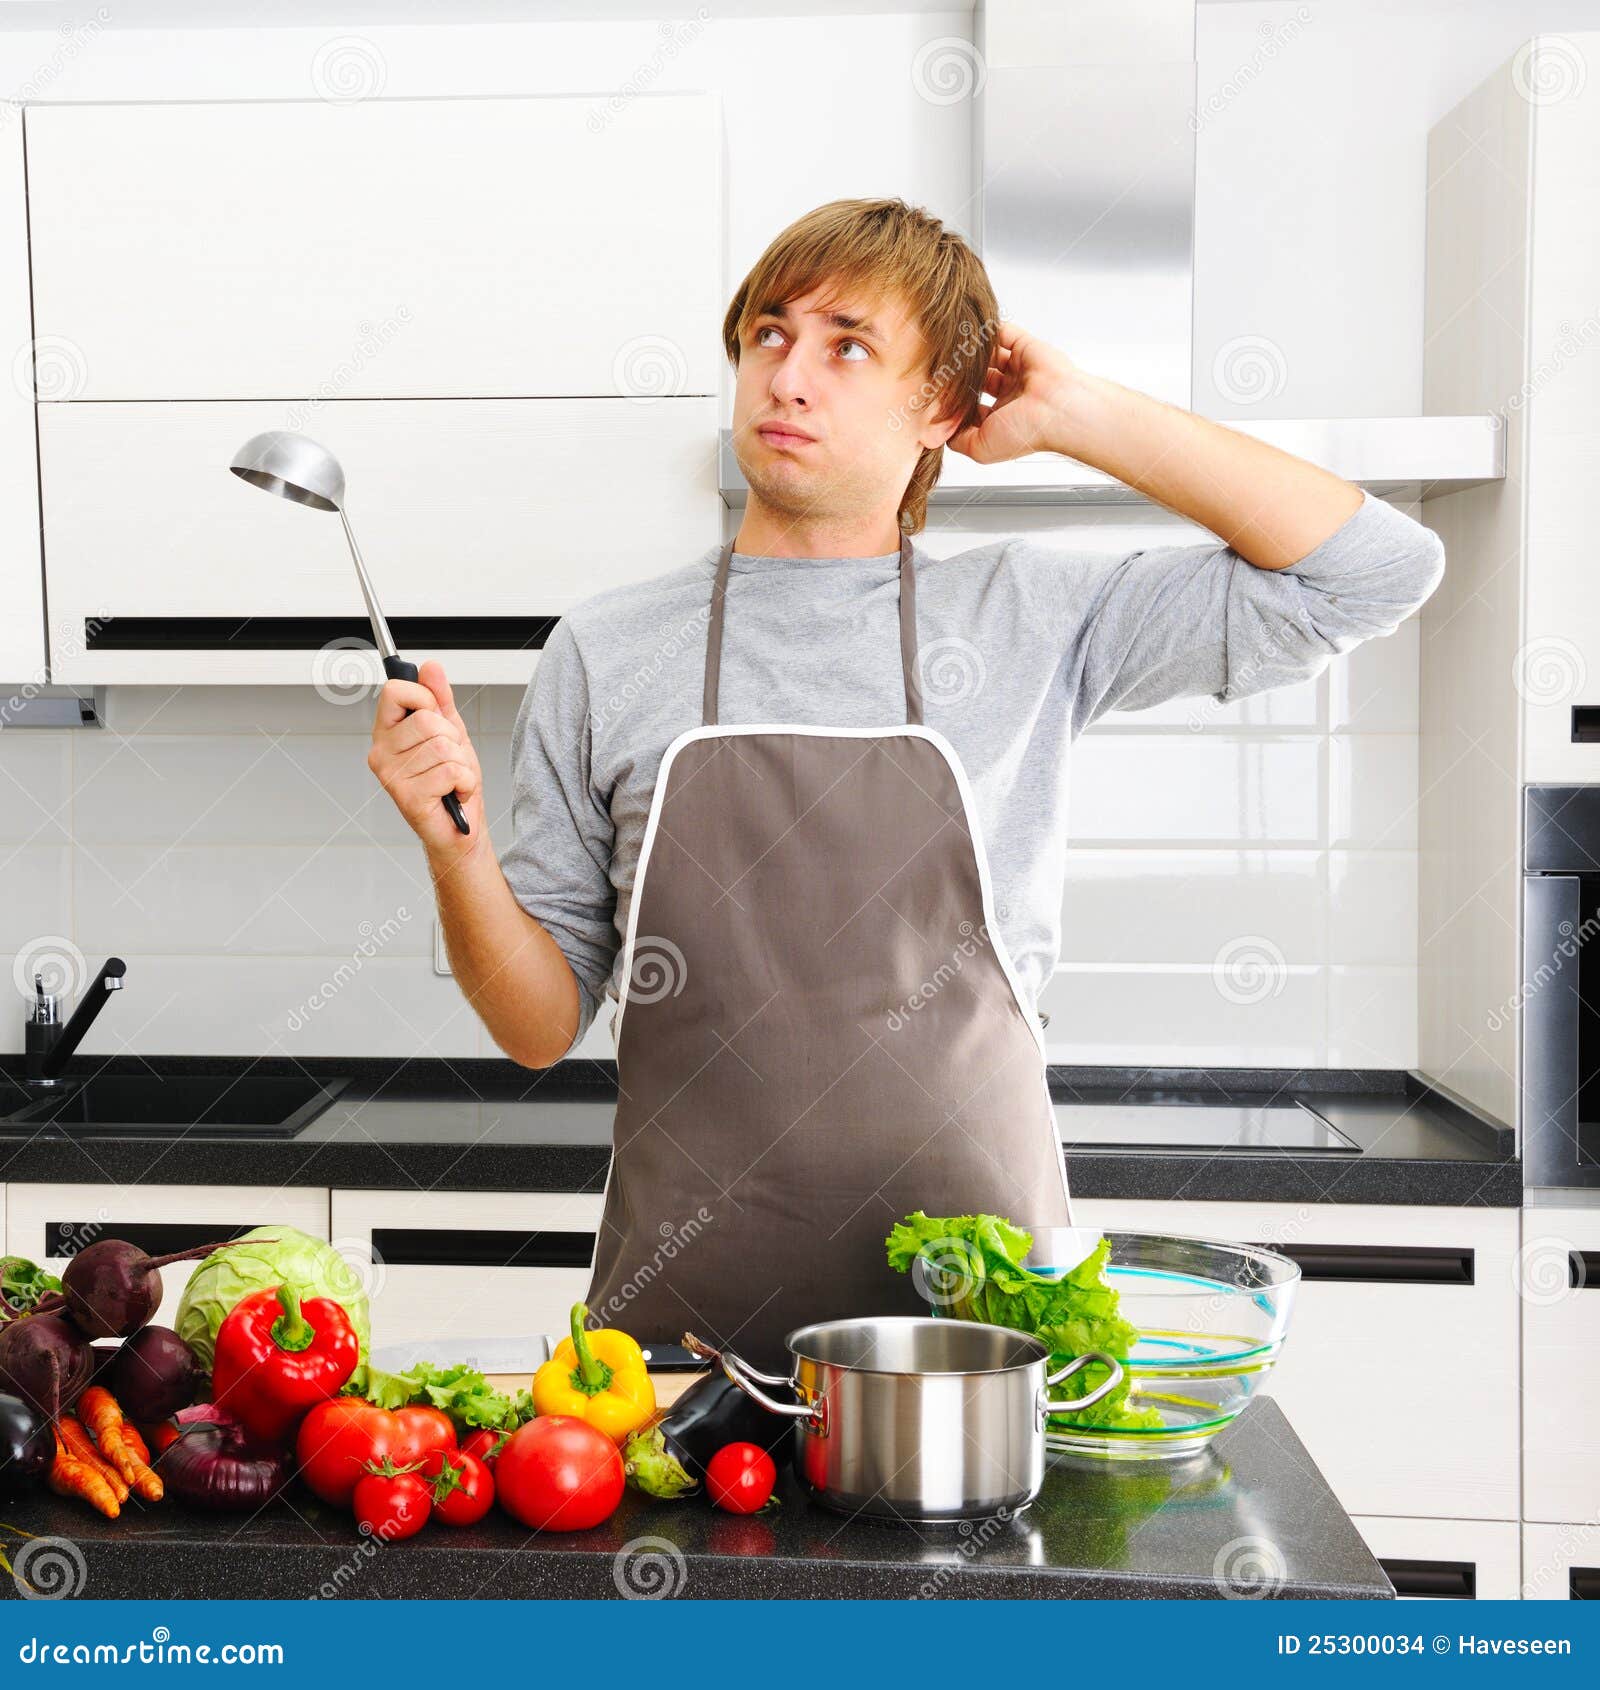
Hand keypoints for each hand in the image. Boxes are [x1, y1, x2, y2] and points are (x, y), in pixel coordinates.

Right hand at [367, 659, 485, 859]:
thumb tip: (431, 667)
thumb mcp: (451, 732)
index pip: (396, 690)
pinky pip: (450, 771)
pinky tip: (454, 793)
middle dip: (451, 739)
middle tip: (448, 760)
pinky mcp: (407, 797)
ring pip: (442, 746)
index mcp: (387, 732)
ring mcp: (391, 776)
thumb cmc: (451, 783)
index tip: (435, 716)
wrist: (459, 829)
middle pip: (427, 719)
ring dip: (460, 763)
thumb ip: (440, 699)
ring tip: (451, 779)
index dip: (425, 698)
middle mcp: (381, 752)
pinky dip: (465, 782)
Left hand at [946, 321, 1079, 464]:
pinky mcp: (1026, 347)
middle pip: (979, 379)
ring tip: (951, 351)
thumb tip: (941, 433)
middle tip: (938, 371)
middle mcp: (1011, 394)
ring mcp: (1019, 369)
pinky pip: (1004, 333)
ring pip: (989, 356)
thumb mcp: (982, 449)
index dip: (955, 403)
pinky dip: (988, 332)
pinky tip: (970, 333)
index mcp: (1003, 417)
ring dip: (972, 354)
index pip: (973, 407)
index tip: (935, 398)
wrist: (1058, 410)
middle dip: (960, 377)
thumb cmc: (1027, 431)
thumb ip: (959, 441)